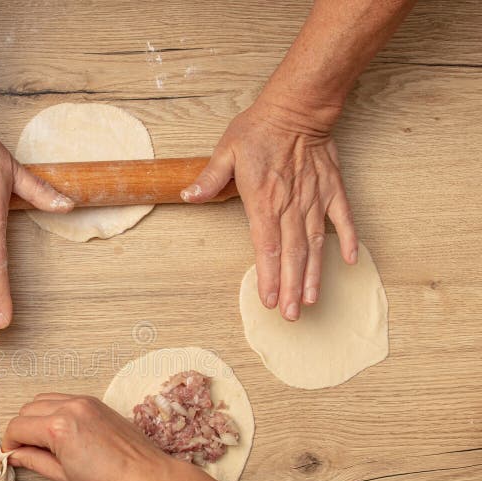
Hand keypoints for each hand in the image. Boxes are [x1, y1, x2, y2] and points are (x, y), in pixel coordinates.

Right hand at [3, 394, 175, 480]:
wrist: (148, 478)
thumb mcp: (65, 477)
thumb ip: (35, 461)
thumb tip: (17, 455)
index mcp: (59, 427)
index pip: (17, 427)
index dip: (10, 443)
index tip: (13, 455)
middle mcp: (70, 407)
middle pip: (27, 410)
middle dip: (22, 430)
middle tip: (27, 451)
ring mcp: (85, 402)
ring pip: (44, 400)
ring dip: (37, 418)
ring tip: (44, 443)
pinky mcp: (96, 402)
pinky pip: (64, 399)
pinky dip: (55, 411)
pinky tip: (62, 433)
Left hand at [181, 96, 357, 320]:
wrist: (298, 105)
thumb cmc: (259, 128)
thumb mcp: (226, 150)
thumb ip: (209, 178)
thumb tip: (188, 195)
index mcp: (264, 200)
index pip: (266, 247)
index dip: (268, 276)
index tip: (269, 300)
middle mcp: (291, 205)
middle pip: (292, 254)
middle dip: (292, 287)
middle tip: (293, 315)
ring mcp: (314, 199)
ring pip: (315, 244)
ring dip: (315, 273)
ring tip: (313, 299)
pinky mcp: (332, 188)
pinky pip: (343, 218)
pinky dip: (348, 239)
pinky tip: (351, 261)